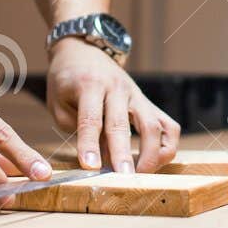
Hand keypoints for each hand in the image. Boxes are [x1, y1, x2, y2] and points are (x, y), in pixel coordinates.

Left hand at [45, 39, 179, 172]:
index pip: (91, 118)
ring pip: (154, 125)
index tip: (90, 167)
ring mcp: (137, 95)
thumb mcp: (58, 101)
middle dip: (123, 153)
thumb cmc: (67, 79)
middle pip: (123, 124)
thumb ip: (76, 128)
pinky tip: (155, 162)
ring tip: (141, 175)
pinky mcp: (149, 103)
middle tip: (123, 178)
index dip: (90, 144)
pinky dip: (166, 146)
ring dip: (150, 154)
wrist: (84, 50)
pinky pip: (168, 126)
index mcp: (89, 85)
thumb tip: (98, 159)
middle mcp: (117, 88)